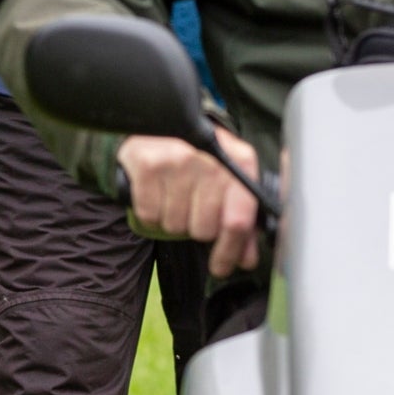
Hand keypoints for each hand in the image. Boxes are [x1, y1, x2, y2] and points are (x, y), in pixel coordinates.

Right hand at [117, 128, 264, 277]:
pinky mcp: (148, 164)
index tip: (221, 267)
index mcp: (240, 161)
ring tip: (173, 197)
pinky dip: (150, 212)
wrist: (157, 127)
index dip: (230, 251)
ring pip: (175, 225)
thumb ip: (240, 221)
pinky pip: (149, 215)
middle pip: (204, 229)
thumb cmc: (198, 160)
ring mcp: (178, 159)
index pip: (238, 220)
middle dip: (196, 228)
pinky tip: (155, 193)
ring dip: (173, 219)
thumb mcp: (226, 182)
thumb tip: (245, 260)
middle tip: (191, 210)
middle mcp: (210, 158)